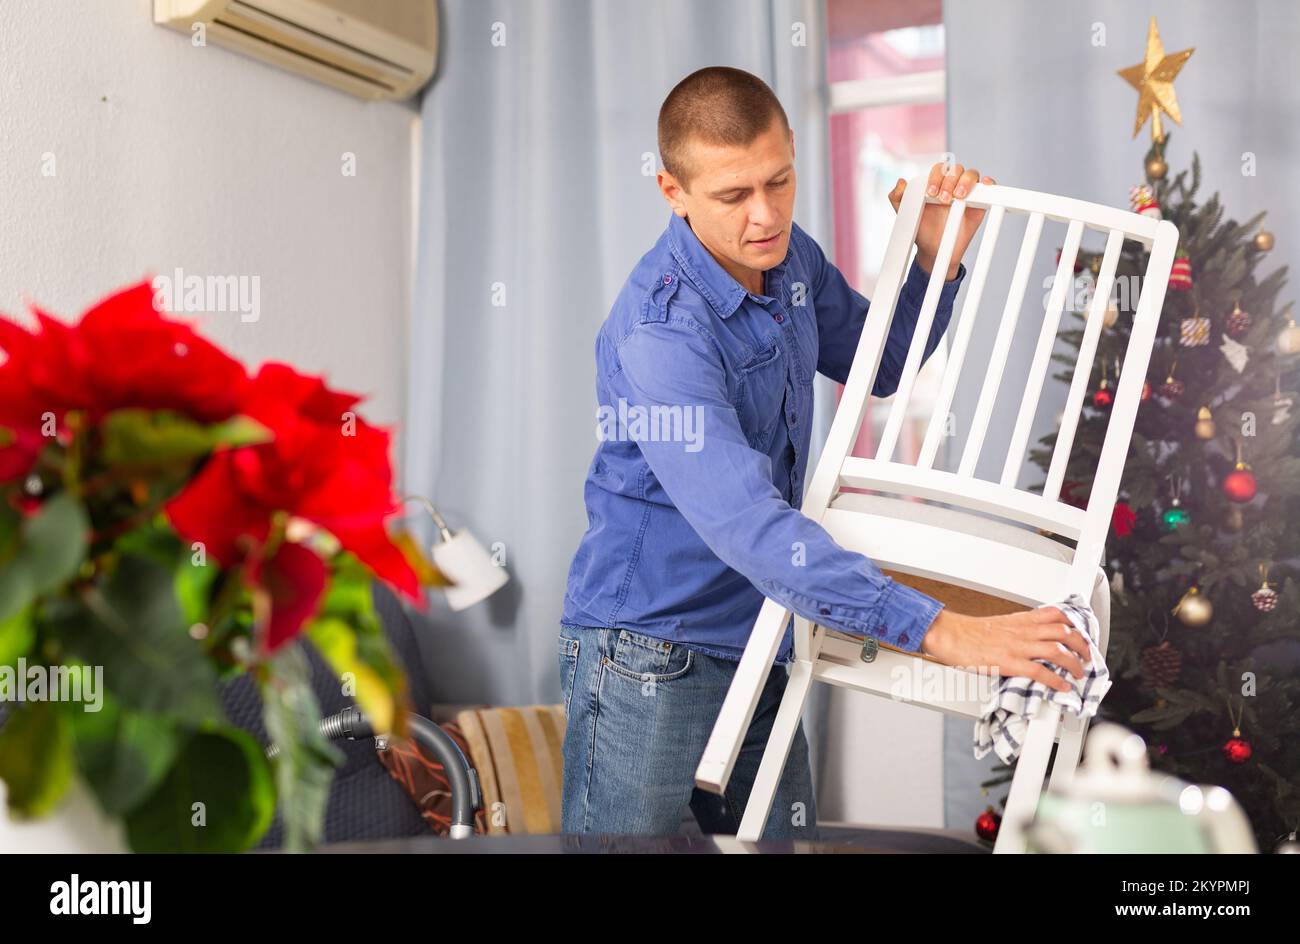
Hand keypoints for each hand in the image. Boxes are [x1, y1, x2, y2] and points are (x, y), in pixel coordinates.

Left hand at [888, 162, 995, 280]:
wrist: (934, 249)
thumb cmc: (921, 228)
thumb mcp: (905, 213)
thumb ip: (897, 197)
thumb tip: (901, 181)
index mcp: (936, 182)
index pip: (939, 169)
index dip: (936, 177)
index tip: (931, 193)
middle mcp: (952, 183)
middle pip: (956, 169)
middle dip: (949, 181)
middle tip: (944, 199)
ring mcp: (968, 191)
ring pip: (972, 174)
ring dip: (966, 181)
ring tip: (959, 196)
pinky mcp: (981, 202)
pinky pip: (988, 186)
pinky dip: (989, 183)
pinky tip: (985, 186)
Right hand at [919, 605, 1090, 693]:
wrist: (949, 634)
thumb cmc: (968, 633)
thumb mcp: (998, 626)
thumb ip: (1016, 631)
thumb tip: (1029, 641)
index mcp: (1020, 620)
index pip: (1056, 615)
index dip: (1075, 624)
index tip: (1083, 634)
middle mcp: (1023, 631)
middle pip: (1064, 631)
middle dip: (1082, 645)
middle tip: (1087, 657)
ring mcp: (1017, 646)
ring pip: (1057, 649)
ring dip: (1074, 663)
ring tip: (1079, 673)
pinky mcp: (1009, 662)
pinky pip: (1039, 671)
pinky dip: (1054, 680)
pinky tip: (1061, 686)